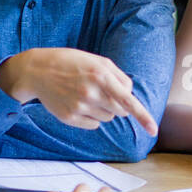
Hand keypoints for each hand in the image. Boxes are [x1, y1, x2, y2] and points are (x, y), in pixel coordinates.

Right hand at [0, 48, 157, 134]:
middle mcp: (91, 93)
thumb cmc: (71, 63)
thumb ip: (118, 76)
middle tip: (102, 91)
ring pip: (107, 118)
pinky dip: (91, 117)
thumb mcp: (97, 60)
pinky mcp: (70, 117)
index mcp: (101, 75)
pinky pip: (94, 125)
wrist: (37, 70)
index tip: (154, 131)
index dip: (143, 117)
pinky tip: (78, 103)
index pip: (127, 101)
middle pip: (120, 111)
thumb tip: (130, 94)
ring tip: (86, 94)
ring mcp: (79, 107)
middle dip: (118, 104)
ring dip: (103, 109)